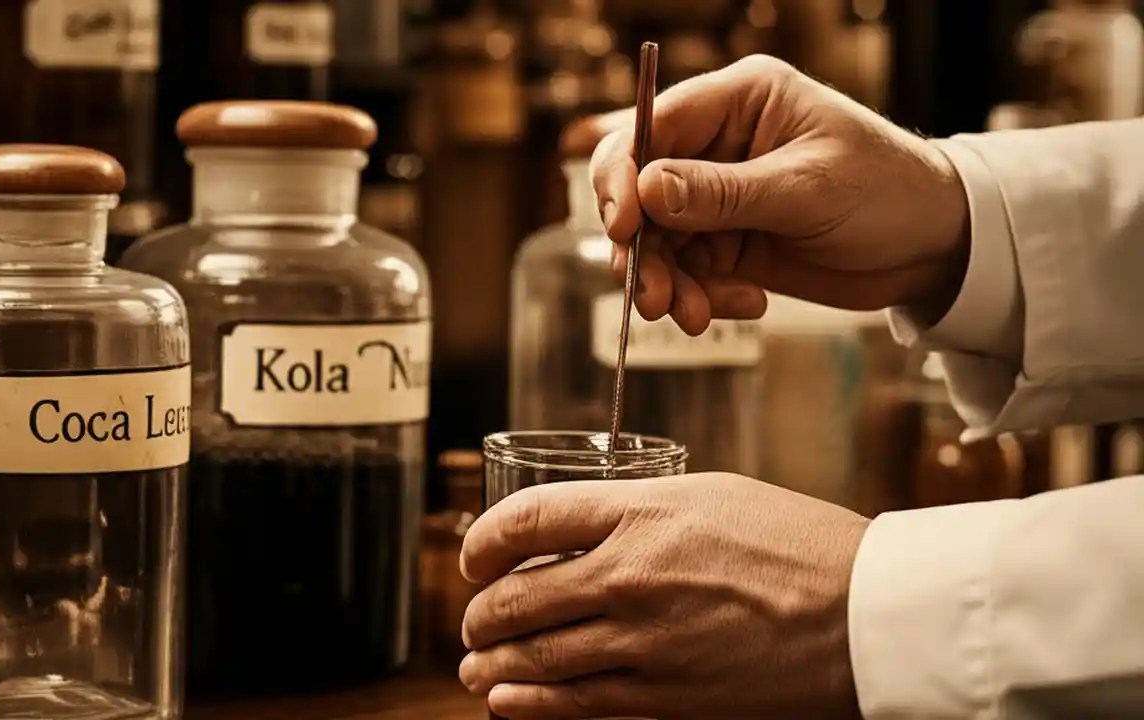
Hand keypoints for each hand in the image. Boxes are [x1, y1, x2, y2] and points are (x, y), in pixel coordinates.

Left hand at [458, 474, 869, 719]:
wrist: (866, 614)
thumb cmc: (799, 544)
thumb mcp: (713, 495)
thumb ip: (640, 509)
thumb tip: (588, 528)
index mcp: (639, 510)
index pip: (527, 520)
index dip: (485, 539)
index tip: (476, 554)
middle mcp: (628, 574)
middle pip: (516, 596)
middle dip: (482, 612)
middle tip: (475, 618)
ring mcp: (643, 640)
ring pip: (535, 657)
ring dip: (491, 662)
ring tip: (474, 664)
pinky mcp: (665, 695)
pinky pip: (575, 704)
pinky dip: (528, 705)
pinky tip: (506, 701)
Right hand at [593, 54, 970, 334]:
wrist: (935, 246)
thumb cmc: (888, 190)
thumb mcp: (806, 190)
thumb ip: (723, 193)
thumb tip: (645, 191)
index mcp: (738, 101)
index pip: (651, 127)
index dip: (623, 175)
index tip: (625, 229)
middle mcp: (717, 144)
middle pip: (639, 189)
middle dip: (641, 247)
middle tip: (653, 296)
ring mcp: (718, 197)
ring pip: (657, 241)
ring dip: (667, 283)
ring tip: (694, 316)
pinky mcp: (726, 242)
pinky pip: (687, 272)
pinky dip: (700, 296)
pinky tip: (743, 305)